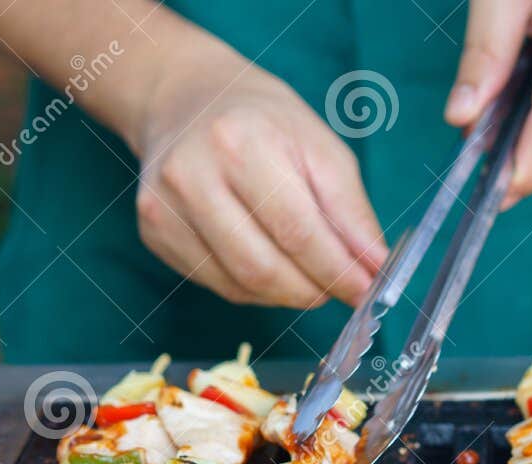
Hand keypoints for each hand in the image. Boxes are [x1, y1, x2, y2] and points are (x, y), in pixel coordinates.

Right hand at [133, 41, 386, 308]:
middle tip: (340, 290)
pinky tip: (272, 266)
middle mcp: (192, 176)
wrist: (184, 99)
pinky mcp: (155, 233)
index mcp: (240, 144)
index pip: (297, 231)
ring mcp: (165, 209)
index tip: (367, 289)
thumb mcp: (318, 145)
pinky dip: (258, 289)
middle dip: (313, 290)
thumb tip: (376, 266)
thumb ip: (350, 209)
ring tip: (310, 278)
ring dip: (288, 294)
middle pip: (263, 267)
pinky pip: (219, 284)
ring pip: (241, 285)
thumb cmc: (261, 121)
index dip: (337, 271)